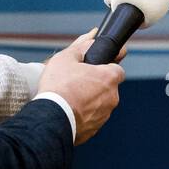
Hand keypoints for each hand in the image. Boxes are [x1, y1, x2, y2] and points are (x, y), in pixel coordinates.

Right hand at [36, 28, 124, 143]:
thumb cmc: (59, 86)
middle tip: (77, 82)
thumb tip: (92, 39)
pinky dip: (84, 115)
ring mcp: (104, 115)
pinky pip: (92, 118)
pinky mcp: (95, 129)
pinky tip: (69, 111)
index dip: (106, 67)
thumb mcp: (66, 58)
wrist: (51, 118)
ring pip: (101, 104)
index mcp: (109, 78)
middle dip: (96, 85)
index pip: (117, 69)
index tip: (94, 68)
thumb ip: (82, 46)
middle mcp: (112, 97)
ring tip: (70, 98)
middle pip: (108, 88)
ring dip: (90, 101)